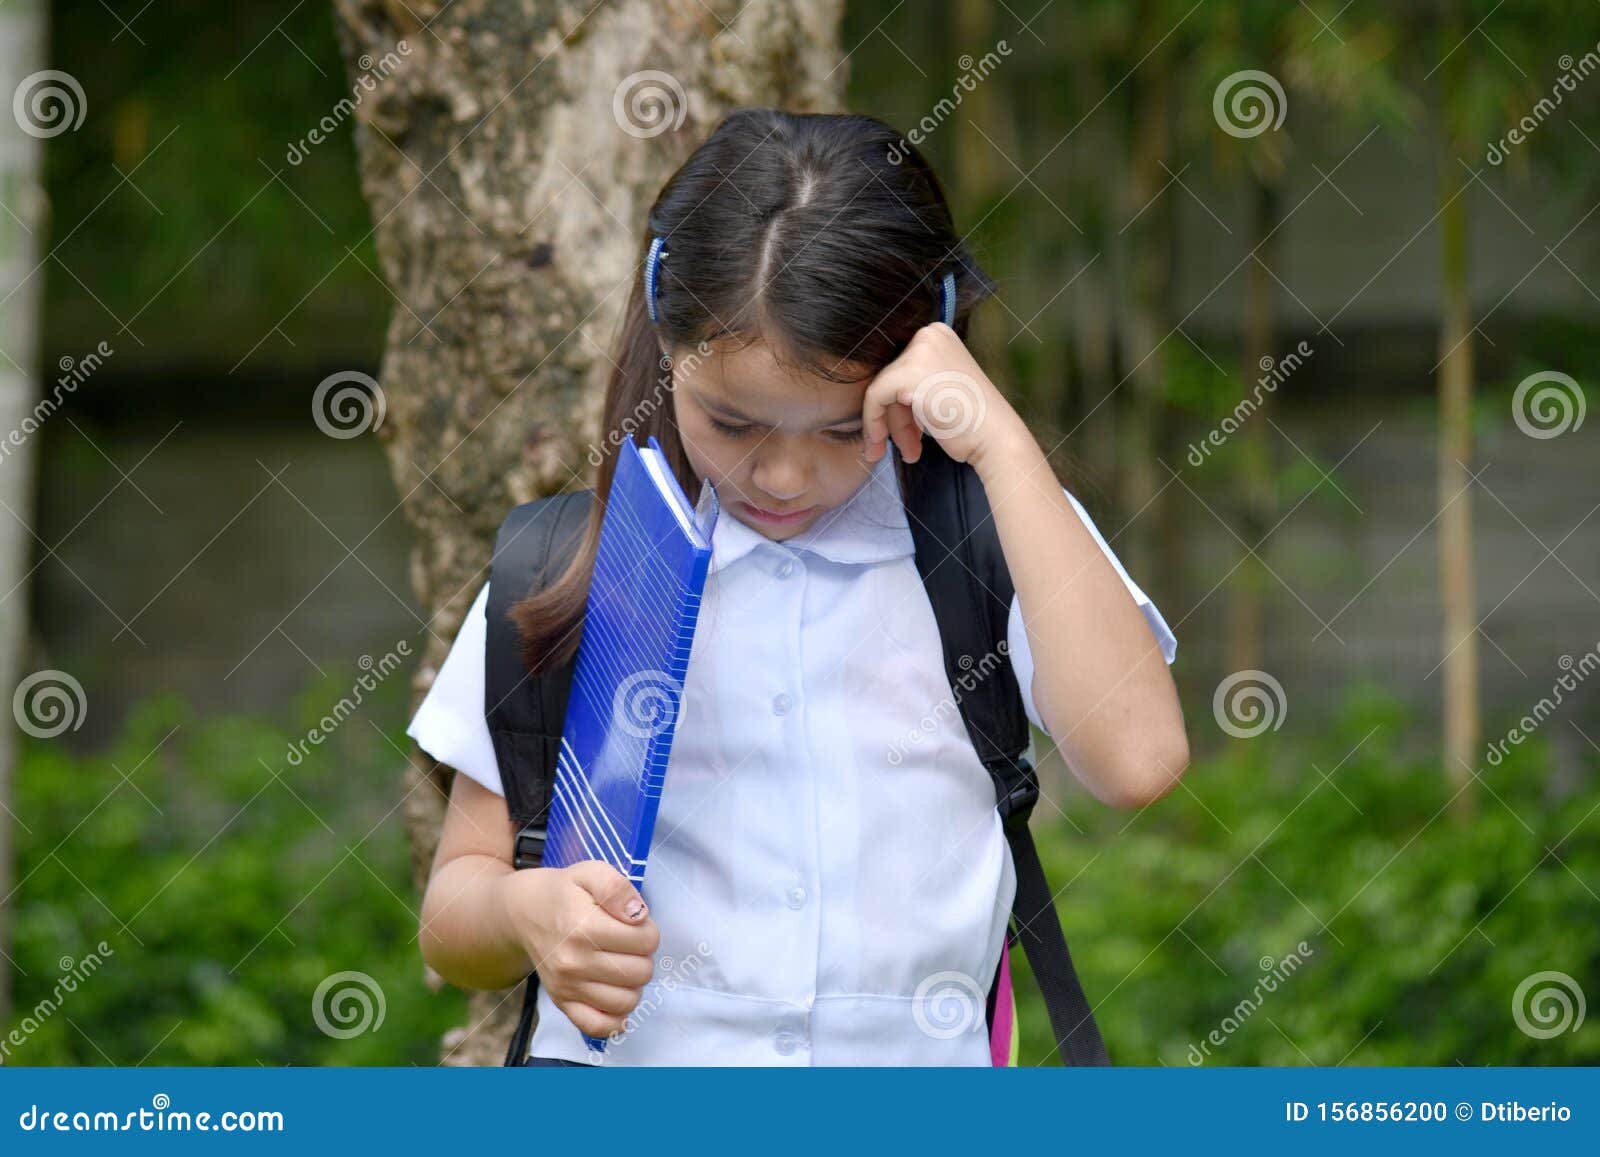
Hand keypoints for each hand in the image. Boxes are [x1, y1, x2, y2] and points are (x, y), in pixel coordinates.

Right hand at [496, 860, 659, 1038]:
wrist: (523, 912)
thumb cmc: (564, 891)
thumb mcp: (590, 872)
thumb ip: (617, 887)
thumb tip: (638, 914)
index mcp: (583, 927)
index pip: (646, 940)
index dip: (648, 929)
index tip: (634, 922)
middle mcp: (573, 962)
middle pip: (641, 972)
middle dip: (643, 955)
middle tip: (627, 943)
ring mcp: (566, 986)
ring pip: (627, 1001)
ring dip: (633, 983)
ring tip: (621, 964)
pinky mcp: (562, 1002)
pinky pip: (598, 1027)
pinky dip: (615, 1018)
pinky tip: (616, 995)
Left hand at [860, 322, 1028, 470]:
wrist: (995, 438)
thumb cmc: (973, 423)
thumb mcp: (940, 390)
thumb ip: (915, 384)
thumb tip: (879, 397)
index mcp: (938, 334)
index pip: (902, 367)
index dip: (902, 405)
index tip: (908, 433)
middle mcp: (928, 335)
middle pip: (892, 379)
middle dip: (898, 419)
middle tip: (908, 447)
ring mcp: (919, 351)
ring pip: (882, 390)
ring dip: (892, 427)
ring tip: (908, 452)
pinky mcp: (907, 372)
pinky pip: (874, 397)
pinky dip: (874, 423)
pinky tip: (881, 445)